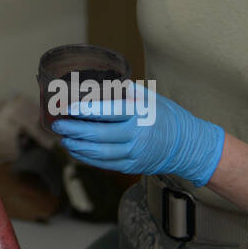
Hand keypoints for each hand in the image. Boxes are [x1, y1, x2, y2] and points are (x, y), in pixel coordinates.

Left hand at [50, 83, 224, 186]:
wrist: (189, 146)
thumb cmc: (168, 117)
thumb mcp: (150, 98)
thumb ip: (126, 91)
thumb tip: (101, 82)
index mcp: (139, 114)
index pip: (109, 112)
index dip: (87, 110)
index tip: (69, 107)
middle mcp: (136, 135)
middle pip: (100, 134)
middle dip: (75, 129)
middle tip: (59, 123)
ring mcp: (134, 153)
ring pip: (100, 152)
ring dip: (78, 146)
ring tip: (63, 138)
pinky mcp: (132, 166)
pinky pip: (105, 164)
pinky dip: (87, 158)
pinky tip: (76, 150)